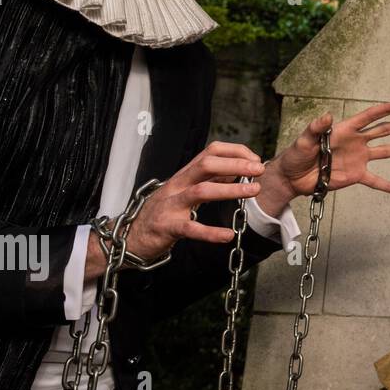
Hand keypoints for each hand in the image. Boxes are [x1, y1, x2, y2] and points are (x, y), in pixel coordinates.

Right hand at [86, 141, 267, 278]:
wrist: (130, 237)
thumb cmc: (163, 212)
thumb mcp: (186, 190)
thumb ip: (210, 179)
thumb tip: (238, 167)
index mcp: (184, 175)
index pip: (210, 151)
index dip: (235, 152)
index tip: (255, 159)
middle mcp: (177, 185)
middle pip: (206, 165)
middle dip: (235, 164)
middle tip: (259, 170)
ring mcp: (170, 205)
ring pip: (201, 191)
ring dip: (230, 189)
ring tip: (253, 190)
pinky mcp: (167, 227)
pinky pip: (190, 228)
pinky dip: (210, 232)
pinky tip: (227, 235)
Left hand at [258, 102, 389, 215]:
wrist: (293, 177)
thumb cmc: (296, 154)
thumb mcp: (304, 139)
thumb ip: (316, 128)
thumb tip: (326, 116)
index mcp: (345, 129)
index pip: (369, 117)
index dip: (385, 110)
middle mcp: (356, 142)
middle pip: (384, 131)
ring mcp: (358, 159)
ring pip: (386, 151)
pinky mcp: (355, 176)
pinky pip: (375, 181)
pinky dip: (389, 186)